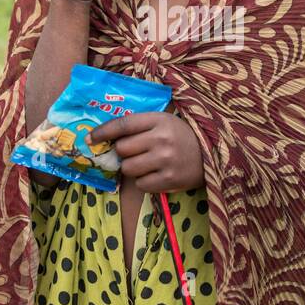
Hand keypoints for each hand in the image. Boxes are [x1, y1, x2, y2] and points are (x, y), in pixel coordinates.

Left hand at [86, 111, 203, 193]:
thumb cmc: (183, 136)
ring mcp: (166, 160)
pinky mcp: (170, 179)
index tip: (90, 138)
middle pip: (122, 149)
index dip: (103, 131)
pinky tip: (157, 175)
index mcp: (159, 119)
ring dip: (133, 168)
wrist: (214, 155)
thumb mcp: (164, 122)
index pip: (123, 124)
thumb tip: (105, 138)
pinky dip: (145, 182)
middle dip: (124, 153)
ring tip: (148, 164)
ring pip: (129, 168)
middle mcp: (161, 138)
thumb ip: (139, 126)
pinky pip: (141, 185)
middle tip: (136, 153)